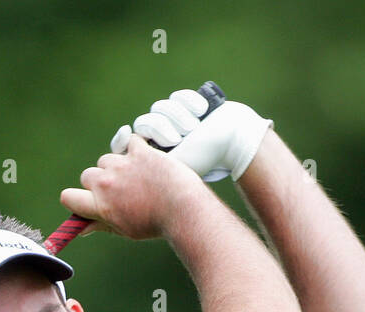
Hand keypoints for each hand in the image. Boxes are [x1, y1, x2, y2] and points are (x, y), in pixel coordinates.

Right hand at [59, 134, 208, 240]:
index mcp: (100, 206)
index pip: (68, 197)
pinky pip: (130, 141)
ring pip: (107, 159)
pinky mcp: (140, 151)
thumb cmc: (155, 223)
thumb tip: (82, 229)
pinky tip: (145, 159)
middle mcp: (106, 183)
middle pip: (87, 175)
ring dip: (117, 165)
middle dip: (98, 182)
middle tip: (119, 191)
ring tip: (137, 177)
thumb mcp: (125, 230)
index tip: (85, 201)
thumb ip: (100, 225)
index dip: (75, 199)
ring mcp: (122, 165)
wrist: (183, 209)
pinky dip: (136, 148)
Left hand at [111, 89, 272, 181]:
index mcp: (157, 156)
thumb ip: (147, 161)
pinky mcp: (189, 106)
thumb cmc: (207, 154)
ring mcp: (177, 121)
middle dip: (163, 127)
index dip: (132, 137)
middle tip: (182, 137)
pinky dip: (190, 101)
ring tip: (195, 126)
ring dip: (179, 115)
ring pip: (160, 106)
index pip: (130, 142)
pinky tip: (202, 111)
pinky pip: (177, 95)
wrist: (236, 138)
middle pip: (145, 122)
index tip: (141, 136)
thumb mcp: (174, 163)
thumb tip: (127, 150)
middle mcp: (165, 139)